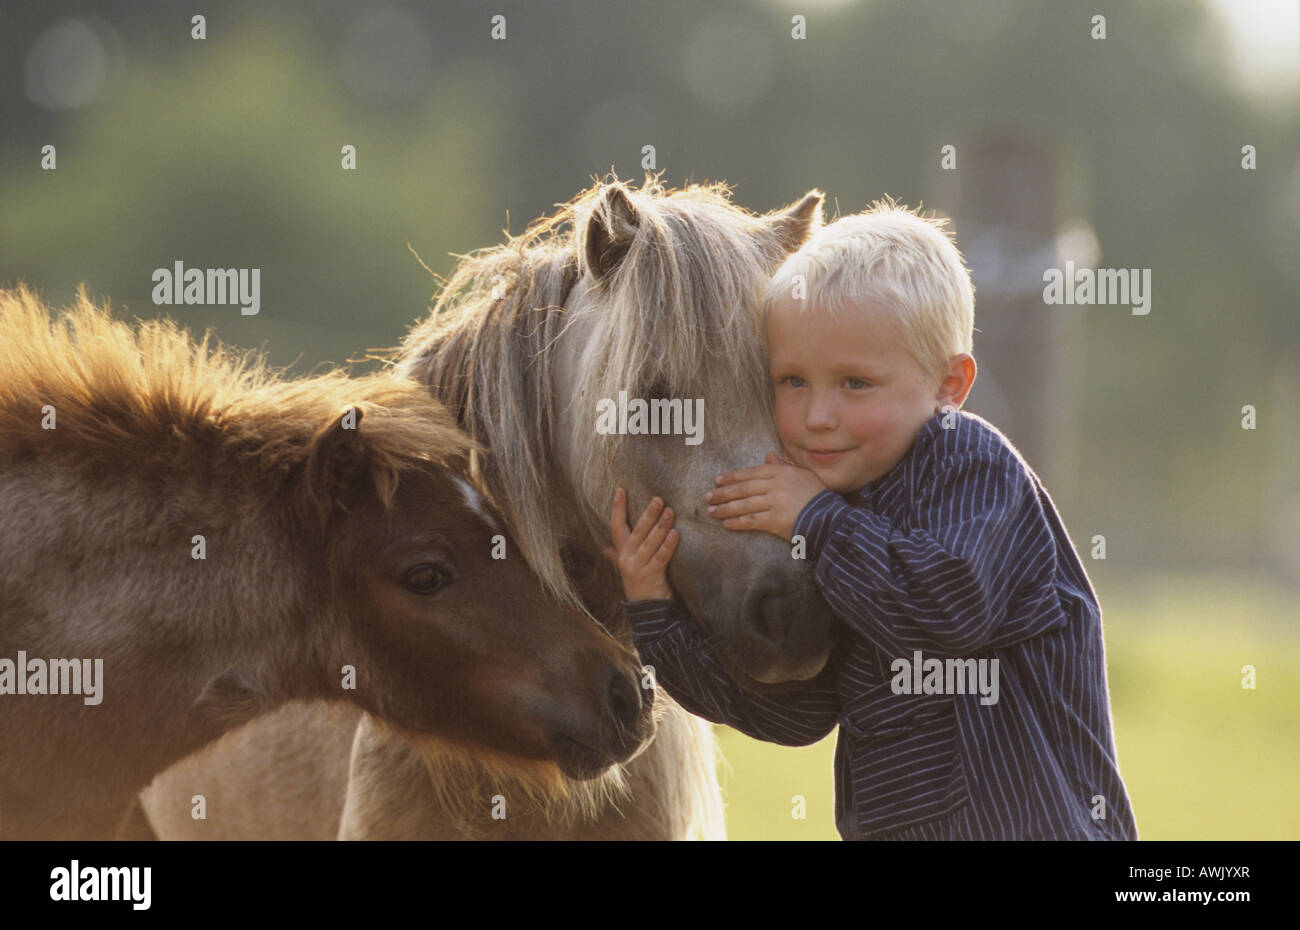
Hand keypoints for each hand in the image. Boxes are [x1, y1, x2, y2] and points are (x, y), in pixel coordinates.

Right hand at [602, 487, 678, 600]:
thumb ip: (616, 556)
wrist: (646, 610)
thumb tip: (605, 548)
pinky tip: (675, 533)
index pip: (616, 526)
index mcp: (622, 553)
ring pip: (650, 542)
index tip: (620, 490)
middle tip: (658, 498)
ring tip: (670, 511)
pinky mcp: (652, 575)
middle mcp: (627, 558)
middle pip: (637, 531)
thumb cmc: (640, 584)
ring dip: (660, 526)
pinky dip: (668, 545)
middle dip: (648, 514)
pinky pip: (661, 557)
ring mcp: (638, 567)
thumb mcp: (626, 569)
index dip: (618, 508)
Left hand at [705, 451, 827, 540]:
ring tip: (711, 511)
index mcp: (781, 472)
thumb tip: (768, 455)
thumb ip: (783, 465)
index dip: (732, 477)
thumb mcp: (801, 475)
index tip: (717, 481)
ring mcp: (775, 503)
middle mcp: (776, 485)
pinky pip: (751, 521)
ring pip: (744, 504)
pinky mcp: (775, 520)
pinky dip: (737, 522)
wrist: (829, 518)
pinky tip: (726, 524)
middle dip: (723, 493)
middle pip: (743, 488)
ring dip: (724, 508)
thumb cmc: (816, 495)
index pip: (750, 472)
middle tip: (708, 496)